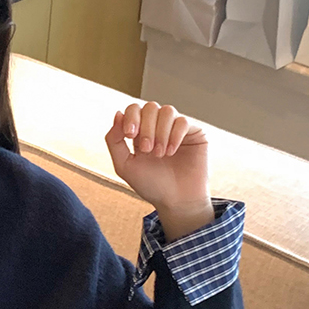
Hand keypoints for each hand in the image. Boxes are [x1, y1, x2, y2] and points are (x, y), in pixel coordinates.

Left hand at [105, 101, 212, 232]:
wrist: (176, 201)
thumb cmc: (151, 186)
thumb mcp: (124, 166)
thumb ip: (115, 141)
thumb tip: (118, 113)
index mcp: (141, 132)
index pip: (134, 109)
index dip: (131, 116)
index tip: (130, 135)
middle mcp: (159, 127)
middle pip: (150, 107)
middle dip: (146, 127)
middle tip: (147, 150)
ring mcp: (176, 128)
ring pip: (167, 111)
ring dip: (160, 132)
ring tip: (160, 154)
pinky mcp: (194, 132)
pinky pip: (183, 121)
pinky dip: (175, 135)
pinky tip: (171, 152)